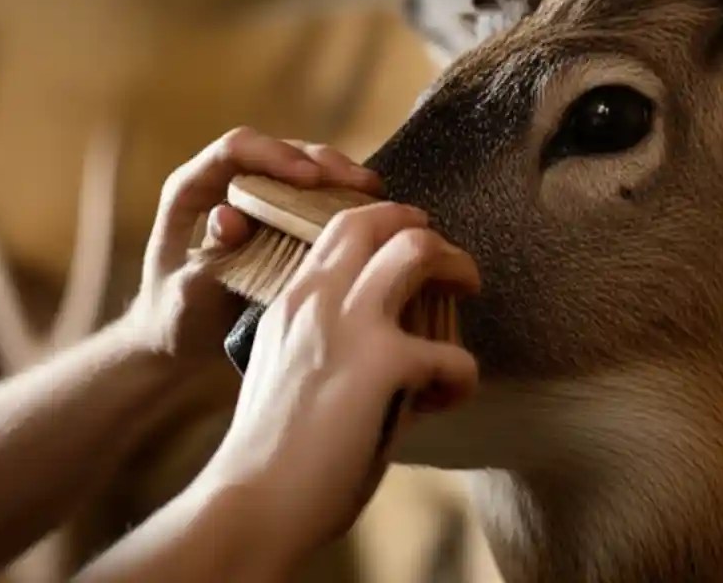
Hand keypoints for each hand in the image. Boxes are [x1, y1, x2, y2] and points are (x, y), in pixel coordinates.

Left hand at [120, 126, 380, 387]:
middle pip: (276, 150)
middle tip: (360, 183)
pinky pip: (311, 196)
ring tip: (373, 191)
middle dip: (321, 161)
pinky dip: (340, 198)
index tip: (311, 179)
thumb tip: (229, 219)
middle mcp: (223, 182)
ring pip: (299, 166)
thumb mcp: (185, 299)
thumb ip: (206, 262)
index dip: (275, 155)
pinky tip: (370, 210)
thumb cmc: (173, 320)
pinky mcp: (276, 218)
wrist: (177, 340)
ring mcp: (253, 198)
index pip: (234, 150)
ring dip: (338, 175)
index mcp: (191, 189)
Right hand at [197, 202, 480, 571]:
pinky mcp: (388, 365)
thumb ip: (324, 343)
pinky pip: (455, 355)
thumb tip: (384, 351)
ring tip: (467, 290)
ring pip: (418, 249)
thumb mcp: (284, 370)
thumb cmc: (270, 453)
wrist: (255, 501)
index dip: (385, 225)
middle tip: (448, 260)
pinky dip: (462, 376)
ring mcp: (353, 326)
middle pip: (379, 221)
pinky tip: (446, 400)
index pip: (341, 228)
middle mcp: (319, 299)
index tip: (408, 242)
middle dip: (425, 230)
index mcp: (292, 301)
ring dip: (456, 266)